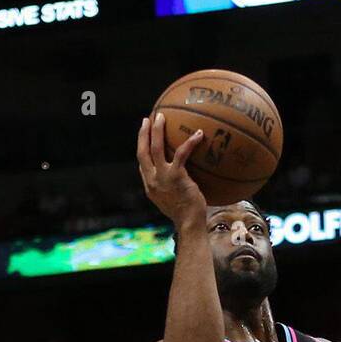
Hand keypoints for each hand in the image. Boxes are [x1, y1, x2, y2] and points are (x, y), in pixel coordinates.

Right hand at [137, 113, 206, 228]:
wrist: (188, 224)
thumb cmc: (185, 216)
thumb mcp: (172, 202)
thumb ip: (170, 189)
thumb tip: (180, 180)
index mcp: (150, 186)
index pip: (142, 163)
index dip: (142, 148)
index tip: (144, 136)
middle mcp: (152, 180)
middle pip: (142, 151)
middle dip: (143, 133)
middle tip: (148, 119)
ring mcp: (162, 177)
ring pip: (155, 148)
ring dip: (157, 130)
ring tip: (162, 117)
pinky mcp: (176, 176)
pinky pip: (181, 154)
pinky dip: (189, 142)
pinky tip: (198, 134)